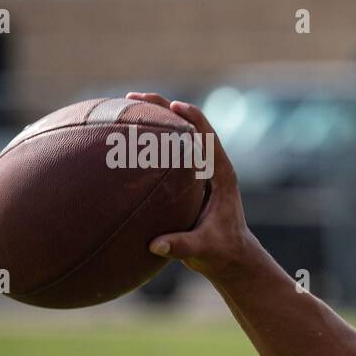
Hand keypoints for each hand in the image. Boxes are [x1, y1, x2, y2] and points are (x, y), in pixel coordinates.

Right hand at [126, 92, 258, 283]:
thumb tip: (156, 245)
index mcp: (222, 176)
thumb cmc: (222, 251)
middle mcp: (212, 167)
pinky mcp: (189, 178)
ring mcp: (200, 171)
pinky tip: (125, 135)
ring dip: (154, 119)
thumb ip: (183, 246)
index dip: (192, 118)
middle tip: (132, 98)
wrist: (232, 257)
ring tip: (124, 106)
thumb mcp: (203, 250)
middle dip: (163, 108)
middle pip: (190, 127)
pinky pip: (170, 151)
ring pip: (179, 135)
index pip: (208, 138)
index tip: (172, 106)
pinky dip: (151, 139)